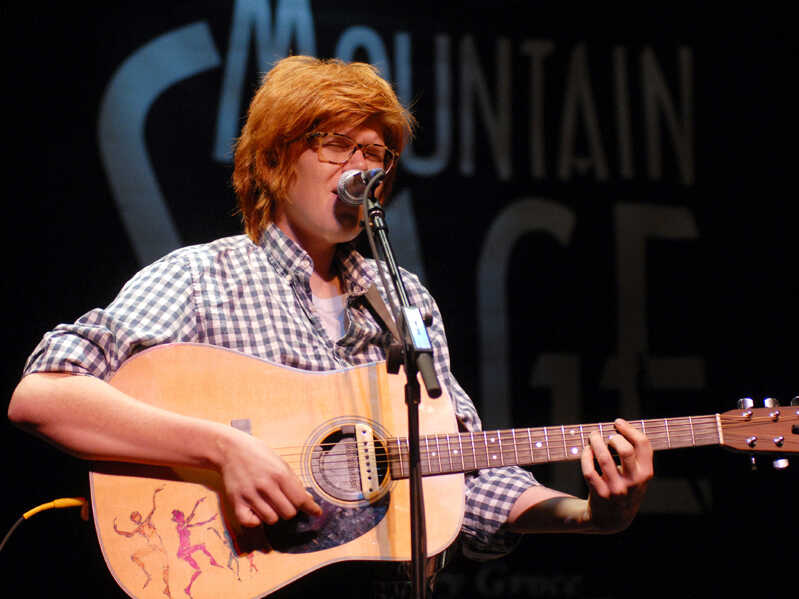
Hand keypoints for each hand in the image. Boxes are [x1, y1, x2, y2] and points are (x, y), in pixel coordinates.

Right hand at [216, 429, 321, 526]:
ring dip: (273, 514)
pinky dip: (256, 520)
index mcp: (279, 474)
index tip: (316, 513)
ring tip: (268, 503)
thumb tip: (307, 499)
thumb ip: (293, 481)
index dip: (311, 509)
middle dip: (290, 510)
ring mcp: (250, 495)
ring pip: (272, 520)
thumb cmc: (258, 455)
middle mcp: (266, 486)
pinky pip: (251, 523)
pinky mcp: (236, 502)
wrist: (230, 449)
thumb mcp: (280, 462)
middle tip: (285, 501)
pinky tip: (256, 510)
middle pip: (288, 513)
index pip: (300, 500)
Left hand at [580, 418, 652, 532]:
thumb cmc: (626, 488)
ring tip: (592, 437)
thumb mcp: (639, 475)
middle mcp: (633, 482)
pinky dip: (585, 456)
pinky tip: (586, 451)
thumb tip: (620, 426)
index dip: (629, 429)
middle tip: (606, 437)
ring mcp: (616, 489)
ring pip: (603, 458)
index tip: (617, 423)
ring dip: (595, 442)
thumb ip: (636, 455)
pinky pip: (589, 470)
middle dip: (613, 438)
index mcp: (646, 473)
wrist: (614, 519)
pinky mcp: (600, 494)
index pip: (643, 444)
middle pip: (625, 450)